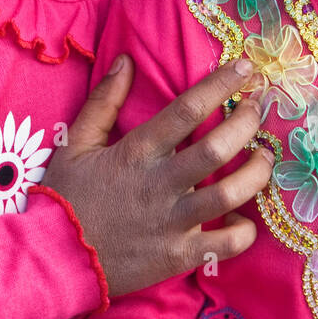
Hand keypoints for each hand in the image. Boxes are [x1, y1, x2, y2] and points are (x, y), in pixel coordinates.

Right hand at [40, 55, 271, 297]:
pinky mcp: (178, 255)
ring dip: (256, 173)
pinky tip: (246, 218)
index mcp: (137, 152)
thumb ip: (103, 101)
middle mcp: (160, 184)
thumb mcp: (75, 142)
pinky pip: (226, 245)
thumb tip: (126, 60)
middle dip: (247, 124)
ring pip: (230, 194)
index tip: (246, 69)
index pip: (187, 109)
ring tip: (264, 157)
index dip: (221, 84)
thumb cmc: (66, 197)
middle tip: (258, 109)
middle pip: (218, 148)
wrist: (53, 258)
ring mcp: (172, 222)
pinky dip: (244, 232)